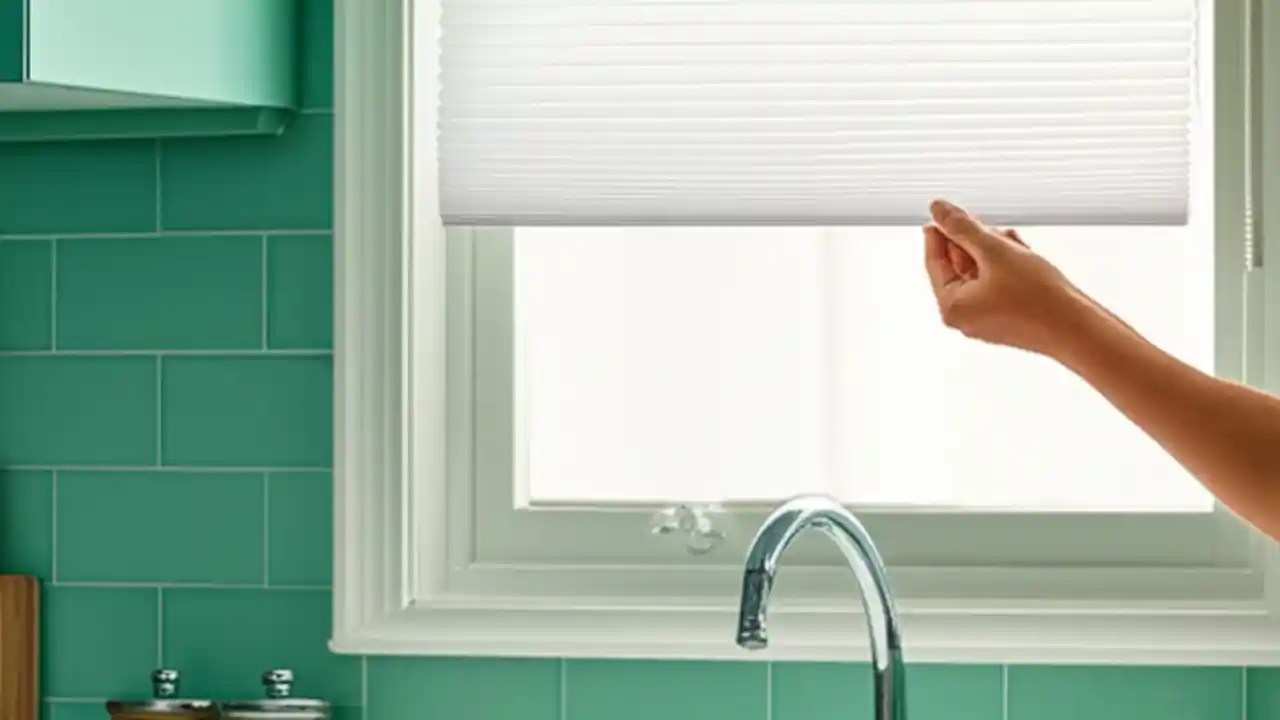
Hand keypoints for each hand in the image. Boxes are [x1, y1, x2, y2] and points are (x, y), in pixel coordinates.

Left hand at [923, 199, 1092, 356]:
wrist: (1078, 328)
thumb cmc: (1037, 298)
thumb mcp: (994, 251)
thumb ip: (963, 227)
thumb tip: (939, 210)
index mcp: (952, 307)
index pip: (934, 261)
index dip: (939, 231)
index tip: (941, 212)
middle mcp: (966, 317)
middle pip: (958, 265)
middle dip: (973, 241)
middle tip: (982, 222)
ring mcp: (987, 318)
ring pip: (982, 271)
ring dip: (993, 250)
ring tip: (1010, 239)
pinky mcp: (1009, 316)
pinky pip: (998, 283)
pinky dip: (1006, 264)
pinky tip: (1020, 251)